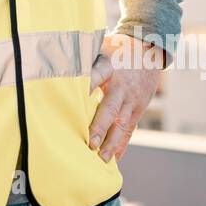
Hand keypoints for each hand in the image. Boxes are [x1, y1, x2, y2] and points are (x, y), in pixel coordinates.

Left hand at [86, 33, 163, 162]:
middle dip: (100, 127)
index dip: (85, 88)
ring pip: (122, 124)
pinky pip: (130, 130)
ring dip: (112, 143)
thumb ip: (83, 57)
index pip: (95, 77)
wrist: (149, 51)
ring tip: (102, 159)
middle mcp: (121, 86)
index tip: (74, 100)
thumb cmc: (117, 50)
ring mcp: (132, 100)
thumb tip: (56, 61)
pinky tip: (113, 159)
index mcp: (109, 68)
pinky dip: (122, 145)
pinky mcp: (138, 109)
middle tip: (90, 144)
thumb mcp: (101, 47)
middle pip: (110, 108)